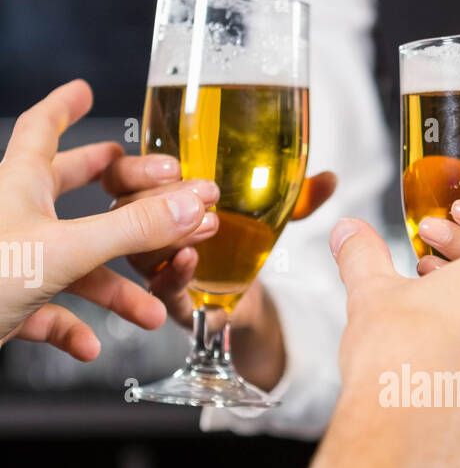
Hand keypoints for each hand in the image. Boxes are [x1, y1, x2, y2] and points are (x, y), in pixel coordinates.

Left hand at [0, 81, 217, 356]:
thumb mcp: (65, 250)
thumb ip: (132, 229)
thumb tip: (190, 203)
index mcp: (19, 185)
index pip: (42, 129)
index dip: (64, 107)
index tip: (81, 90)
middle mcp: (13, 216)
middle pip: (66, 191)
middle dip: (110, 191)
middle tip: (143, 185)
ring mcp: (9, 261)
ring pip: (73, 265)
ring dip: (114, 288)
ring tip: (150, 307)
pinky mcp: (4, 303)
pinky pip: (49, 311)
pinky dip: (73, 327)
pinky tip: (90, 344)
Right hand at [104, 155, 337, 390]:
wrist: (256, 304)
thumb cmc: (246, 248)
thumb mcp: (272, 215)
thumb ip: (296, 196)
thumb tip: (331, 179)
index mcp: (158, 201)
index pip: (121, 178)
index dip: (136, 169)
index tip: (172, 163)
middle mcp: (148, 234)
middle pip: (121, 211)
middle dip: (157, 196)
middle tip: (204, 192)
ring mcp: (156, 270)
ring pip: (135, 250)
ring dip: (167, 233)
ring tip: (208, 223)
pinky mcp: (172, 303)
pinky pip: (158, 289)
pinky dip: (173, 274)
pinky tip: (191, 259)